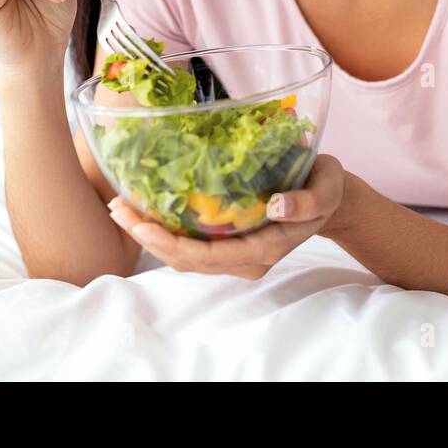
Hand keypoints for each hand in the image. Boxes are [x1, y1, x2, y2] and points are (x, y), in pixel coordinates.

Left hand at [107, 154, 347, 278]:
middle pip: (187, 260)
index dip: (170, 243)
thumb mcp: (326, 188)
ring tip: (120, 208)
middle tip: (117, 209)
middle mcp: (246, 261)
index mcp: (265, 249)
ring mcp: (236, 258)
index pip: (208, 256)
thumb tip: (276, 207)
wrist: (330, 198)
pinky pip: (190, 248)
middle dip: (148, 238)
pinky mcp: (228, 246)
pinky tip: (143, 210)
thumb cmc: (326, 186)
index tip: (140, 223)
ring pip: (184, 257)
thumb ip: (307, 201)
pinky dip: (163, 232)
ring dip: (149, 236)